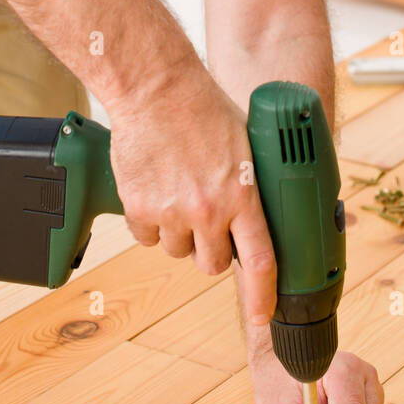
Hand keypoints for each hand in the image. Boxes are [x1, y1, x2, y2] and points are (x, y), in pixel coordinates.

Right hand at [106, 64, 277, 325]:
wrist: (156, 88)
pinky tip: (155, 190)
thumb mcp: (246, 142)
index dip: (265, 296)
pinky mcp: (139, 207)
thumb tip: (262, 208)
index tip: (264, 315)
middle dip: (212, 251)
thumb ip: (252, 182)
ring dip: (179, 234)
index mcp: (243, 195)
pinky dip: (150, 223)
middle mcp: (208, 210)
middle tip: (208, 224)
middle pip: (213, 264)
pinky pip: (146, 237)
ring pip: (177, 252)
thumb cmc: (204, 106)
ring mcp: (171, 212)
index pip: (261, 261)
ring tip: (178, 194)